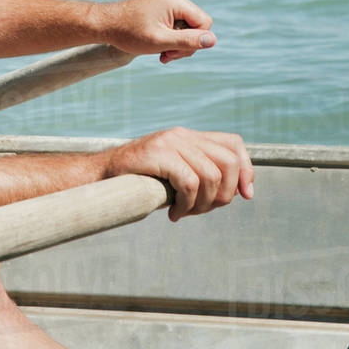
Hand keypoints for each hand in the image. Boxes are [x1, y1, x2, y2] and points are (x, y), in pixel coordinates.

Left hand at [91, 0, 215, 62]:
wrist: (106, 24)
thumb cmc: (129, 32)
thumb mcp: (160, 41)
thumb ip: (187, 41)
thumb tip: (213, 40)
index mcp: (177, 0)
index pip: (204, 24)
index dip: (194, 42)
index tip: (173, 52)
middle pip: (197, 26)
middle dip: (184, 44)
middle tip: (165, 56)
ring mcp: (169, 0)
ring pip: (188, 27)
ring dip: (177, 43)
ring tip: (160, 53)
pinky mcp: (163, 6)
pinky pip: (177, 24)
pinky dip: (170, 37)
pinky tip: (158, 46)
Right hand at [104, 127, 252, 220]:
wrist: (101, 175)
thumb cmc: (140, 181)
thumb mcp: (175, 174)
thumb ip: (201, 176)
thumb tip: (235, 193)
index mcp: (190, 137)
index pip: (233, 144)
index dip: (246, 170)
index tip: (245, 195)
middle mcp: (183, 135)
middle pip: (228, 162)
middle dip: (224, 194)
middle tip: (203, 210)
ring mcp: (170, 142)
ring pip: (211, 176)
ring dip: (203, 204)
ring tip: (186, 213)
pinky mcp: (158, 154)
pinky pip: (189, 183)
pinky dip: (187, 205)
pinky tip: (174, 214)